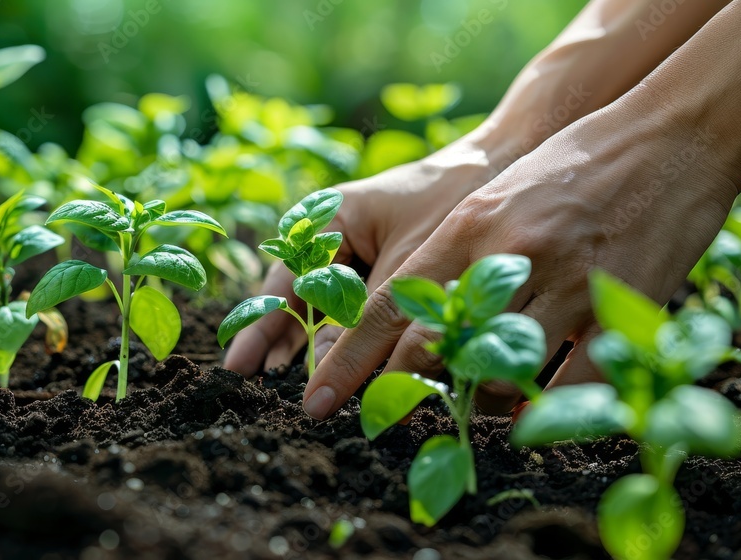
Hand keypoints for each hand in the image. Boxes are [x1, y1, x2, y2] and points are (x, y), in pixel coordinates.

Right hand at [223, 135, 502, 375]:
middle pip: (294, 298)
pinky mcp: (381, 269)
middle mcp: (332, 236)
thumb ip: (368, 318)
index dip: (262, 328)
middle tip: (249, 383)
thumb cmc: (453, 202)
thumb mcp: (408, 266)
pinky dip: (342, 335)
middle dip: (275, 340)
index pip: (284, 284)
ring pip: (321, 307)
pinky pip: (352, 309)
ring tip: (275, 382)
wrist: (500, 166)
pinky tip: (328, 365)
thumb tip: (328, 369)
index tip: (240, 366)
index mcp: (328, 220)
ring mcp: (356, 252)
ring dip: (304, 343)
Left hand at [303, 96, 740, 418]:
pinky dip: (542, 411)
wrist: (667, 135)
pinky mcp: (617, 307)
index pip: (386, 307)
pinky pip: (568, 385)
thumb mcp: (494, 203)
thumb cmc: (567, 170)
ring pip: (495, 372)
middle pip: (432, 348)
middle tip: (394, 410)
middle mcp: (508, 254)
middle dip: (405, 388)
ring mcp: (565, 280)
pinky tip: (530, 414)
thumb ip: (454, 259)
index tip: (316, 402)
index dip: (347, 362)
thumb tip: (414, 329)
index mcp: (467, 226)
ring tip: (475, 396)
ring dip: (477, 397)